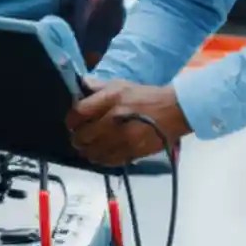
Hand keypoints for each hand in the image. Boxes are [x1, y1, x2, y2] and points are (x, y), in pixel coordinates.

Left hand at [66, 78, 190, 166]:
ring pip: (92, 152)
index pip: (78, 113)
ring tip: (90, 146)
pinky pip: (107, 161)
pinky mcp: (130, 153)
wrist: (173, 111)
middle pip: (82, 136)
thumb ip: (98, 86)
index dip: (71, 120)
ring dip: (88, 150)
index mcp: (110, 99)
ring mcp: (121, 139)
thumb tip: (81, 86)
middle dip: (78, 137)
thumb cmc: (146, 96)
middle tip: (81, 135)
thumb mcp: (121, 85)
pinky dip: (101, 159)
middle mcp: (113, 120)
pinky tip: (102, 153)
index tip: (73, 122)